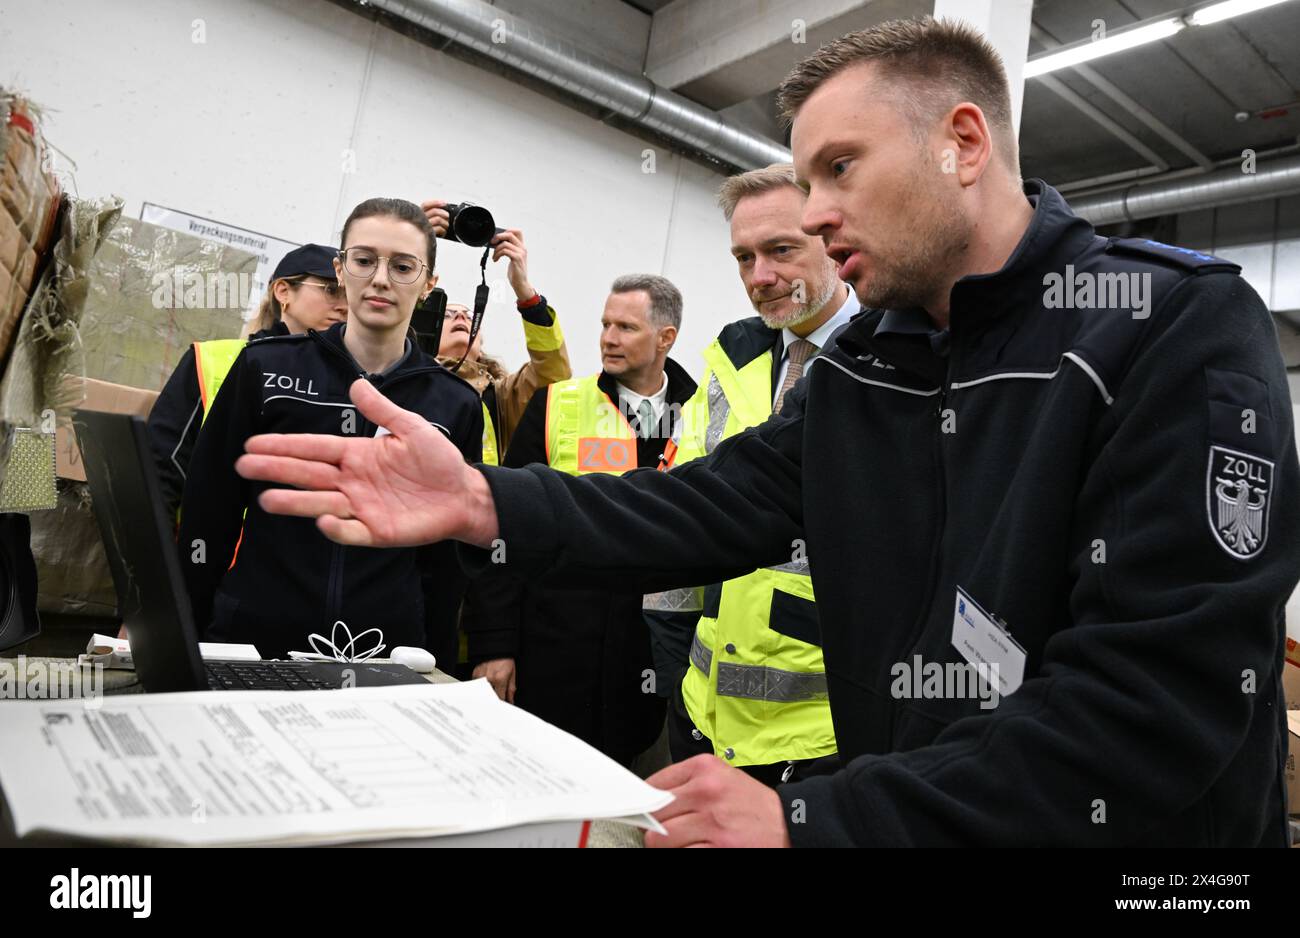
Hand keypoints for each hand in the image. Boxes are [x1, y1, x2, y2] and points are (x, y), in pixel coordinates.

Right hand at [235, 378, 499, 547]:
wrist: (464, 495)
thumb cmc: (439, 461)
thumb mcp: (412, 428)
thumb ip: (383, 410)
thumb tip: (356, 384)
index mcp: (358, 454)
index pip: (314, 448)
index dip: (285, 446)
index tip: (254, 443)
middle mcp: (353, 480)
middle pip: (308, 474)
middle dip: (276, 469)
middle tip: (243, 466)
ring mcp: (362, 507)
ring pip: (320, 503)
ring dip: (294, 501)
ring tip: (265, 499)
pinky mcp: (376, 531)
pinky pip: (351, 531)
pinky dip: (336, 528)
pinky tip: (321, 519)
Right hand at [421, 199, 449, 237]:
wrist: (416, 247)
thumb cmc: (423, 234)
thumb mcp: (424, 223)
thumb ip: (430, 216)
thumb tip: (444, 210)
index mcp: (418, 215)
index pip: (426, 205)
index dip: (436, 203)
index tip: (444, 203)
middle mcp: (419, 219)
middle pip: (434, 211)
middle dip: (444, 213)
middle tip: (447, 217)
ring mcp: (424, 227)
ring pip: (438, 219)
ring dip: (445, 223)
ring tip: (446, 227)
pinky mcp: (428, 234)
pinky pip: (439, 228)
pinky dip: (443, 231)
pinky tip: (443, 233)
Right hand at [472, 658, 516, 701]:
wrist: (497, 648)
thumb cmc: (505, 660)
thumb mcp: (512, 674)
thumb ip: (511, 689)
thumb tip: (510, 700)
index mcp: (500, 679)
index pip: (500, 698)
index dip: (502, 702)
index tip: (502, 703)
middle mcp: (489, 679)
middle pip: (490, 696)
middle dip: (494, 698)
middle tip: (497, 696)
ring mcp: (481, 676)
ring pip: (483, 691)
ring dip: (487, 692)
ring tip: (491, 687)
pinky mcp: (475, 674)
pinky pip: (478, 685)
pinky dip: (481, 686)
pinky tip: (486, 681)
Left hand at [489, 228, 534, 301]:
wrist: (520, 283)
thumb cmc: (516, 271)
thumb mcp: (512, 257)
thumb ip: (508, 249)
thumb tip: (496, 242)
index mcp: (522, 247)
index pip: (518, 231)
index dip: (507, 230)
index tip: (499, 237)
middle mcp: (522, 248)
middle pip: (510, 234)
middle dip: (498, 237)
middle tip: (492, 243)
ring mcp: (520, 253)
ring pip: (505, 243)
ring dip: (496, 250)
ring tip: (494, 256)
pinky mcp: (517, 259)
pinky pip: (504, 251)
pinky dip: (497, 254)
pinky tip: (495, 259)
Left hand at [643, 754, 791, 847]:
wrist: (789, 823)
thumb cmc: (752, 803)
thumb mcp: (722, 777)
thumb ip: (687, 783)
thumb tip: (651, 800)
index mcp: (704, 768)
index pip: (654, 785)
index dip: (646, 802)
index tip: (646, 811)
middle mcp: (706, 792)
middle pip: (654, 814)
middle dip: (656, 826)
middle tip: (667, 830)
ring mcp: (712, 823)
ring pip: (660, 840)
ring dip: (667, 845)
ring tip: (684, 842)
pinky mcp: (719, 849)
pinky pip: (682, 855)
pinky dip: (685, 853)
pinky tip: (697, 848)